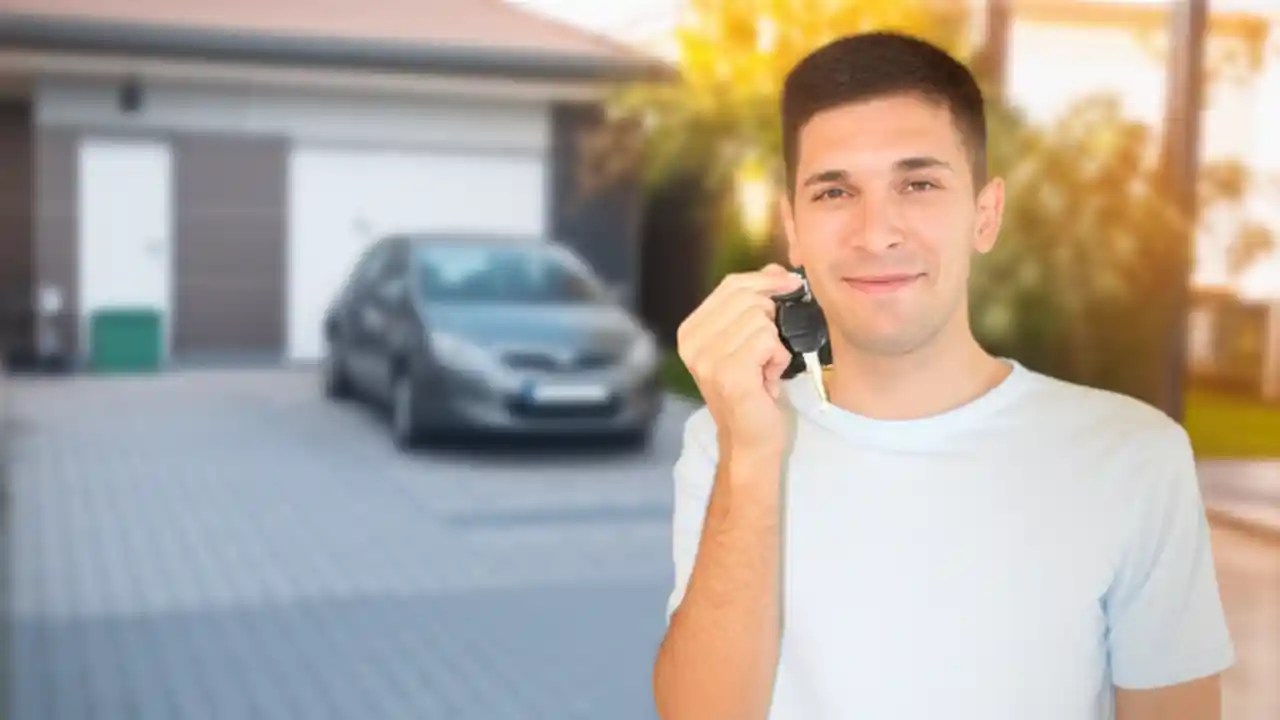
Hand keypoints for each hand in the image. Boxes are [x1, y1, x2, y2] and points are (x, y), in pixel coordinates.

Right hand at [676, 264, 803, 455]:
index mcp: (691, 330)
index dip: (765, 281)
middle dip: (772, 316)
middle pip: (747, 297)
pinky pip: (768, 340)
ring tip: (766, 368)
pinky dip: (780, 357)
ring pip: (761, 318)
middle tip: (771, 348)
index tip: (789, 288)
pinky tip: (770, 377)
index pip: (730, 284)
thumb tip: (775, 271)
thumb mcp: (748, 340)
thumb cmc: (754, 391)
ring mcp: (707, 359)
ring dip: (776, 343)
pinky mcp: (729, 374)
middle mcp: (692, 343)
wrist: (752, 440)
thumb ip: (755, 303)